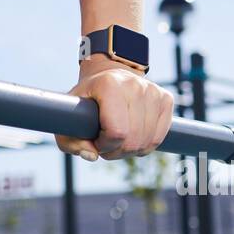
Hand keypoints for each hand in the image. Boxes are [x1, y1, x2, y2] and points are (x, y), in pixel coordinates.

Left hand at [57, 57, 174, 161]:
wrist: (108, 77)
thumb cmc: (87, 101)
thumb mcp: (68, 117)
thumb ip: (71, 141)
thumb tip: (92, 156)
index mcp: (109, 85)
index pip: (116, 132)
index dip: (104, 146)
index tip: (96, 141)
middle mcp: (134, 85)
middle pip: (133, 140)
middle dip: (117, 151)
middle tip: (106, 144)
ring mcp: (152, 91)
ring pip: (147, 142)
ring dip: (131, 150)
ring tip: (118, 140)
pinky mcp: (165, 99)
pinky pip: (159, 137)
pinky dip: (145, 145)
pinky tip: (133, 137)